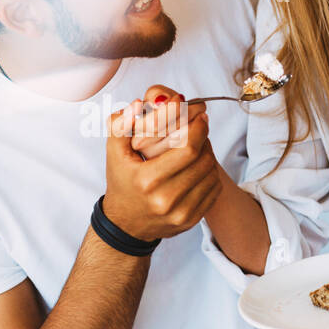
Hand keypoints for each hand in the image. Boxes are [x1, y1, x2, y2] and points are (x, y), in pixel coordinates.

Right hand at [103, 99, 221, 241]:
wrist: (125, 224)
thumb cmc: (122, 183)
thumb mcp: (114, 153)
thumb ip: (122, 125)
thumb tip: (137, 104)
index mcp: (147, 180)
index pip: (188, 149)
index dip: (199, 130)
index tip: (201, 118)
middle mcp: (166, 199)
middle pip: (203, 161)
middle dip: (205, 140)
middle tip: (200, 130)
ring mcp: (180, 213)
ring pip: (211, 175)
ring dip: (209, 156)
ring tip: (199, 147)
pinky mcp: (191, 220)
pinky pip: (214, 190)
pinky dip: (210, 175)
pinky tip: (199, 167)